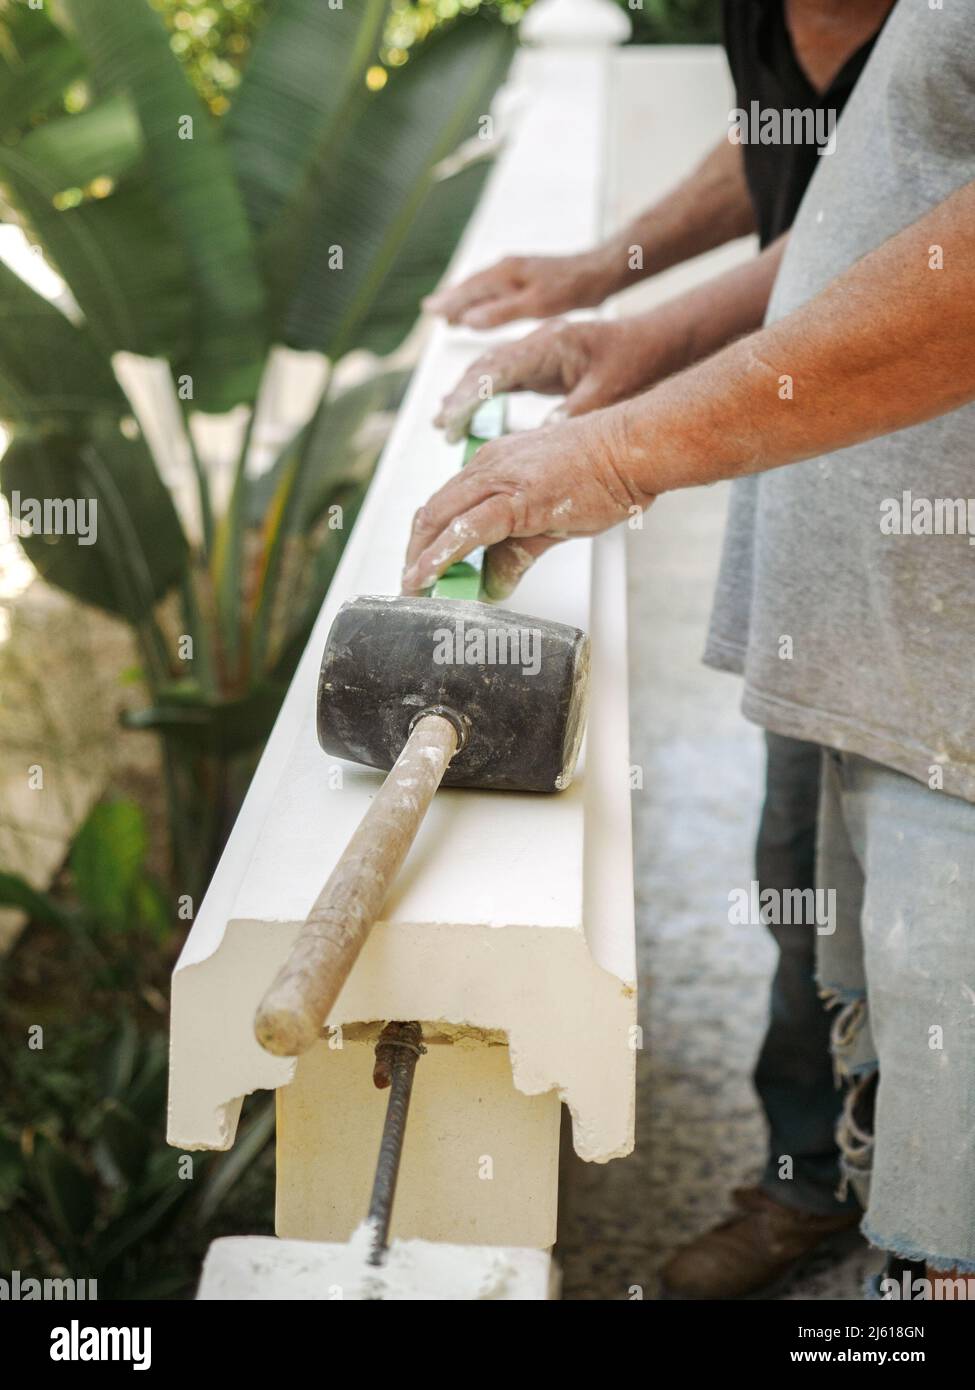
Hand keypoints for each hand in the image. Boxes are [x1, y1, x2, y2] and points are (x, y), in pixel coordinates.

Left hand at [402, 409, 653, 600]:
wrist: (632, 448)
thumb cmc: (602, 473)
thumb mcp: (550, 521)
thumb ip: (517, 553)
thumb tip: (495, 585)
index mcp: (493, 467)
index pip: (444, 505)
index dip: (426, 540)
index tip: (420, 567)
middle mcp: (487, 468)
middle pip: (432, 512)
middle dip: (415, 553)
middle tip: (411, 584)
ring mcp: (499, 480)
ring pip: (441, 519)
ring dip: (421, 557)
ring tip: (414, 587)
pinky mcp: (516, 498)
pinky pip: (468, 529)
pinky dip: (442, 554)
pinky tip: (431, 575)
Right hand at [423, 248, 620, 329]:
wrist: (602, 272)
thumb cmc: (573, 289)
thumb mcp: (537, 305)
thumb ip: (501, 313)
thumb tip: (466, 321)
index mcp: (506, 273)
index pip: (469, 288)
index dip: (449, 301)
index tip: (428, 310)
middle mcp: (508, 268)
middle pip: (472, 285)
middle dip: (452, 298)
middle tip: (429, 310)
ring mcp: (518, 272)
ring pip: (484, 287)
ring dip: (466, 299)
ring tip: (448, 312)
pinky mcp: (529, 279)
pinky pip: (497, 290)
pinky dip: (484, 300)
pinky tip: (484, 308)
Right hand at [434, 316, 686, 442]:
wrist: (657, 344)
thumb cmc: (635, 363)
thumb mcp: (605, 394)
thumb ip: (570, 415)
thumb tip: (538, 440)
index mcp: (550, 344)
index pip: (497, 368)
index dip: (469, 395)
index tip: (449, 418)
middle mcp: (539, 342)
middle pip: (485, 365)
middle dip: (459, 395)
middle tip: (440, 426)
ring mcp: (539, 351)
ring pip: (490, 369)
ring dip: (466, 394)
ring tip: (444, 422)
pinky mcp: (543, 363)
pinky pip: (504, 377)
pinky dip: (484, 395)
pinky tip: (470, 413)